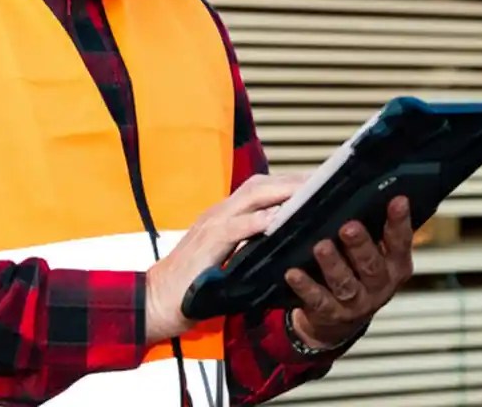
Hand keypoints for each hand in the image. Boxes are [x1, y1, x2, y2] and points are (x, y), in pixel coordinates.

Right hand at [144, 173, 305, 343]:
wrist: (155, 300)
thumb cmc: (194, 289)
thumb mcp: (227, 263)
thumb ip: (250, 251)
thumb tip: (285, 251)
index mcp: (223, 216)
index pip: (260, 189)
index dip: (288, 184)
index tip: (319, 183)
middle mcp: (218, 213)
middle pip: (260, 185)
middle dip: (293, 181)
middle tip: (326, 181)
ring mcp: (211, 225)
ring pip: (252, 197)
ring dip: (283, 192)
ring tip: (312, 193)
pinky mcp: (206, 244)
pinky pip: (236, 227)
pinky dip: (259, 221)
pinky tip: (280, 220)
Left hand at [286, 195, 414, 349]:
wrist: (339, 318)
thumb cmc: (355, 270)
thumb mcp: (371, 250)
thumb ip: (369, 226)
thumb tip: (357, 187)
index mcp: (395, 264)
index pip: (400, 241)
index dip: (400, 221)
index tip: (398, 199)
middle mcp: (380, 285)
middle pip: (372, 265)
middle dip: (361, 245)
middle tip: (349, 226)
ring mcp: (357, 302)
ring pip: (346, 283)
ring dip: (333, 265)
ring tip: (321, 246)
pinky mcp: (330, 313)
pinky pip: (317, 300)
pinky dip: (305, 286)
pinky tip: (293, 273)